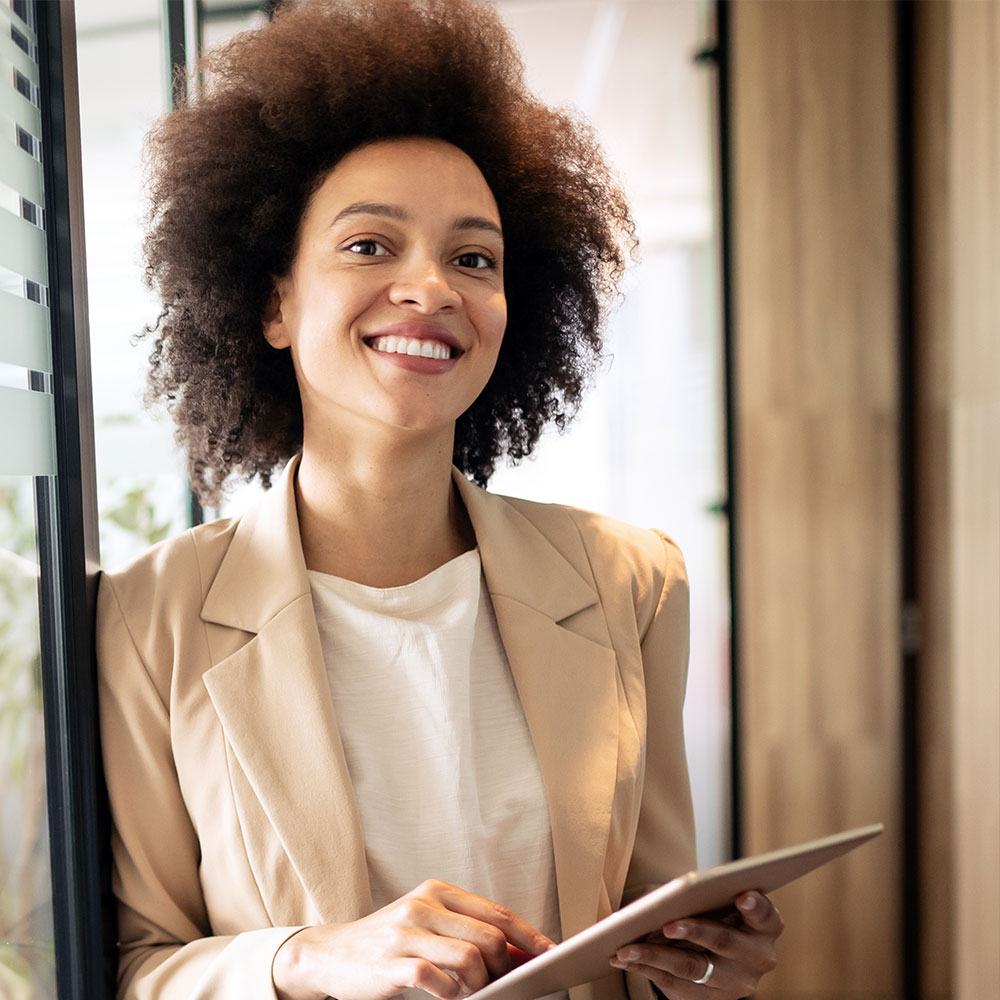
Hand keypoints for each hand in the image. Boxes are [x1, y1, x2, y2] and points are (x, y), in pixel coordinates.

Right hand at [272, 878, 554, 999]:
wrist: (331, 953)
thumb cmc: (389, 941)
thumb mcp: (429, 924)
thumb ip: (468, 931)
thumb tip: (518, 952)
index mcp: (438, 891)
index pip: (497, 912)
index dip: (528, 935)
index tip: (550, 952)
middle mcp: (424, 905)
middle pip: (489, 936)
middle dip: (505, 966)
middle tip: (503, 983)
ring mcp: (406, 933)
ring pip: (469, 958)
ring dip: (481, 984)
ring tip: (474, 993)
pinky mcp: (391, 962)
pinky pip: (436, 981)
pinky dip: (451, 995)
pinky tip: (449, 997)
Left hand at [609, 891, 782, 998]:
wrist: (719, 951)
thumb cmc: (717, 912)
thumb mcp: (722, 900)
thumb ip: (710, 895)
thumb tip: (671, 894)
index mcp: (765, 928)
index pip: (764, 915)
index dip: (754, 906)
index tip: (742, 894)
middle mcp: (757, 959)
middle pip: (724, 942)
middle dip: (694, 931)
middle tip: (667, 925)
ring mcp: (736, 984)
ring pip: (692, 969)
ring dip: (654, 957)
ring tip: (626, 948)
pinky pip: (676, 988)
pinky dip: (647, 970)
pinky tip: (625, 959)